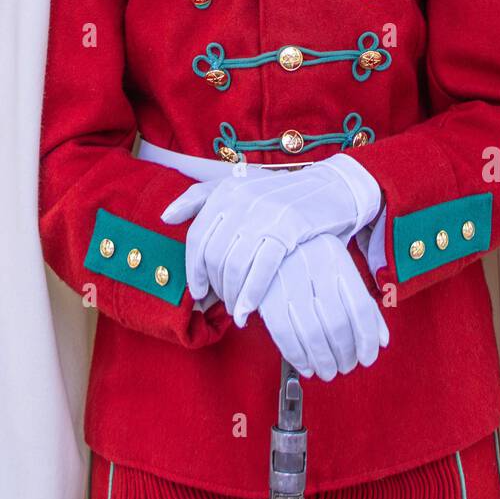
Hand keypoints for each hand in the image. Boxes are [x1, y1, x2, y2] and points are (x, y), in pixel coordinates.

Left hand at [162, 153, 380, 325]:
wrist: (333, 189)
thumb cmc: (282, 194)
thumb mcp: (240, 186)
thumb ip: (200, 197)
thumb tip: (165, 216)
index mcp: (226, 191)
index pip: (197, 237)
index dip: (193, 269)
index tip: (198, 290)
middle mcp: (241, 200)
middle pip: (213, 256)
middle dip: (214, 286)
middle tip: (221, 303)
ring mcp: (264, 214)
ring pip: (234, 266)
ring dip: (231, 295)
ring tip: (235, 310)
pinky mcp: (288, 228)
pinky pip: (261, 270)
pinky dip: (250, 295)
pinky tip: (247, 312)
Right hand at [258, 232, 389, 380]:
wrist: (271, 243)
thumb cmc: (312, 261)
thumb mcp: (340, 271)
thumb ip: (364, 304)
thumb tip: (381, 342)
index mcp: (336, 258)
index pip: (361, 307)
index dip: (367, 339)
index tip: (367, 358)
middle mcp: (312, 266)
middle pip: (336, 324)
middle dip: (344, 354)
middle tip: (346, 366)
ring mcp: (286, 280)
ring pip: (311, 334)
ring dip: (323, 360)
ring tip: (328, 370)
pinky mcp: (265, 294)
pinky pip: (284, 334)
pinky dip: (298, 357)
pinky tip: (307, 366)